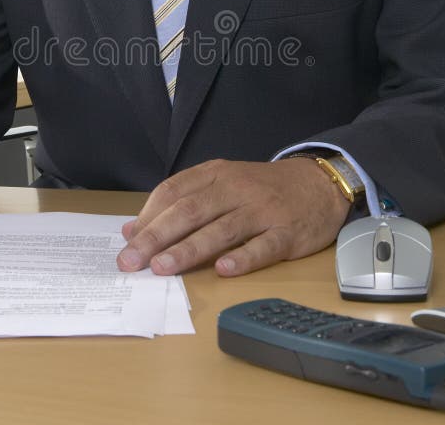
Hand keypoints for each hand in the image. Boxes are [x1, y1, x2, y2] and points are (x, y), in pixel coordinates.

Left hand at [117, 157, 350, 276]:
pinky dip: (243, 258)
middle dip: (157, 237)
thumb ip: (179, 202)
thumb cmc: (260, 188)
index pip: (173, 192)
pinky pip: (263, 246)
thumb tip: (134, 229)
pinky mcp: (286, 232)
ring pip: (221, 230)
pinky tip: (223, 271)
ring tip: (163, 267)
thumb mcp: (220, 184)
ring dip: (189, 249)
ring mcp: (261, 210)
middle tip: (132, 261)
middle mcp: (235, 189)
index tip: (127, 242)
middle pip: (190, 211)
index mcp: (215, 175)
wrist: (317, 183)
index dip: (148, 217)